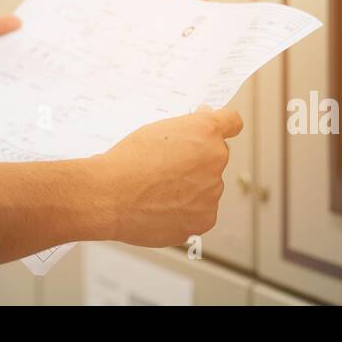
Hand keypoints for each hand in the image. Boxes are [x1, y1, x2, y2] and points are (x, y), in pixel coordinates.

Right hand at [94, 105, 242, 247]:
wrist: (110, 196)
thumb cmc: (127, 161)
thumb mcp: (155, 130)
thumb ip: (186, 128)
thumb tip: (201, 122)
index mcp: (205, 131)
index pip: (232, 122)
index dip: (223, 125)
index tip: (217, 130)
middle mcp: (215, 159)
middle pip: (216, 157)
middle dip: (198, 160)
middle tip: (169, 166)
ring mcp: (212, 192)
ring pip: (207, 187)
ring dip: (191, 188)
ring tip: (158, 190)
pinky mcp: (205, 219)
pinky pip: (200, 211)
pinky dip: (185, 211)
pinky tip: (162, 207)